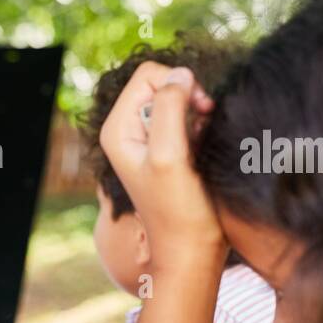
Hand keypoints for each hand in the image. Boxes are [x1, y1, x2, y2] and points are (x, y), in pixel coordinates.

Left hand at [97, 62, 225, 270]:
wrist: (191, 249)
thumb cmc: (179, 210)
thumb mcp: (170, 155)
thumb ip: (170, 108)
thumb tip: (180, 73)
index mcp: (118, 129)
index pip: (148, 74)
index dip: (178, 83)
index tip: (197, 111)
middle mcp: (129, 131)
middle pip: (163, 82)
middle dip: (189, 96)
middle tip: (203, 124)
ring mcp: (148, 140)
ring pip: (179, 99)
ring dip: (198, 113)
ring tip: (201, 143)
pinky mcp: (169, 149)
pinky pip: (188, 118)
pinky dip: (201, 126)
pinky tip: (204, 149)